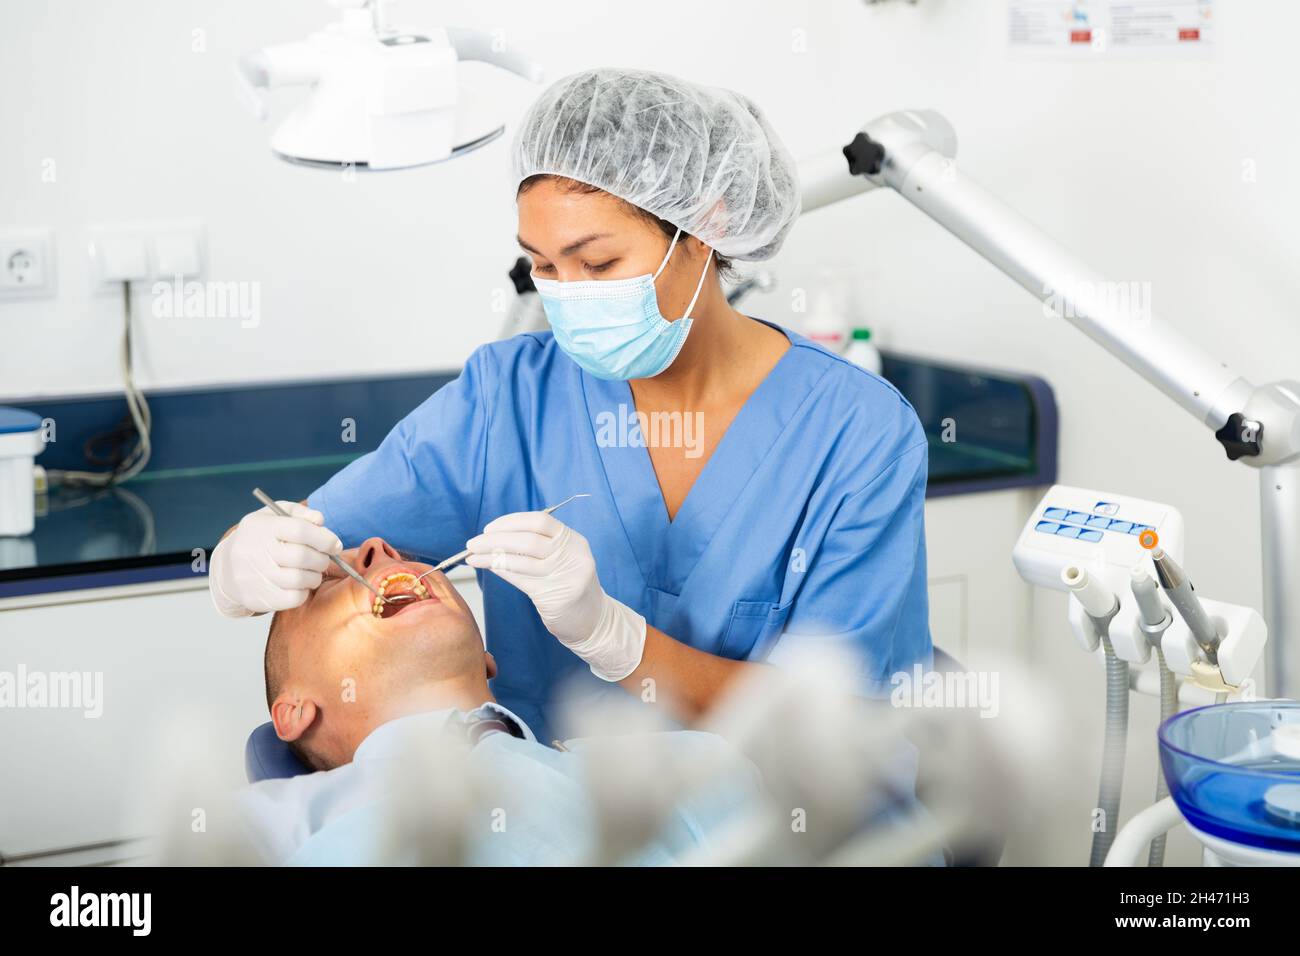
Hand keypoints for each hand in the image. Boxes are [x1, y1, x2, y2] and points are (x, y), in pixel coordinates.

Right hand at [209, 501, 341, 616]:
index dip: (324, 538)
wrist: (225, 570)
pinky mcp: (258, 598)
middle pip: (302, 557)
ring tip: (313, 572)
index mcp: (261, 527)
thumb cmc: (259, 539)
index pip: (300, 530)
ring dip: (315, 576)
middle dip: (322, 559)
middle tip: (325, 559)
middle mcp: (255, 551)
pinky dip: (303, 592)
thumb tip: (319, 520)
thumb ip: (299, 514)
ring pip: (300, 579)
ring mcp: (254, 577)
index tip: (335, 545)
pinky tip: (300, 585)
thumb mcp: (273, 517)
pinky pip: (293, 598)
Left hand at [465, 511, 645, 680]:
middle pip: (527, 540)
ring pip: (521, 560)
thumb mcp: (562, 559)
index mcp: (574, 541)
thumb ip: (539, 545)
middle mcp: (572, 556)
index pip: (539, 521)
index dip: (511, 522)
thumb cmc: (570, 586)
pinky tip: (489, 568)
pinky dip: (501, 571)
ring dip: (491, 557)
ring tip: (472, 557)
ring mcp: (565, 577)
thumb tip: (496, 537)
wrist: (594, 621)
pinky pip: (520, 580)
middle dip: (494, 540)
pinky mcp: (556, 597)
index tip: (489, 529)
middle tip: (471, 544)